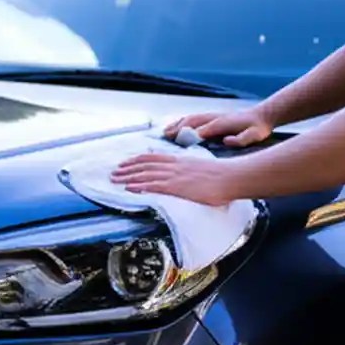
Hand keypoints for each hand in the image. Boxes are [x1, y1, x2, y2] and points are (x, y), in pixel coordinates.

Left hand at [110, 154, 232, 205]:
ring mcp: (175, 176)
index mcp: (180, 160)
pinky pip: (154, 185)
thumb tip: (183, 174)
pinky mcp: (177, 187)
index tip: (126, 162)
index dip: (137, 159)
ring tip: (115, 180)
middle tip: (114, 172)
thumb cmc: (221, 176)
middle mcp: (174, 165)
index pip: (153, 157)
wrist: (231, 177)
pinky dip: (140, 186)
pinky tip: (129, 187)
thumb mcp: (201, 167)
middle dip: (128, 168)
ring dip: (128, 177)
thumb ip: (188, 169)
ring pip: (146, 174)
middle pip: (145, 165)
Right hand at [163, 108, 272, 147]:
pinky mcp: (211, 117)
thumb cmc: (257, 128)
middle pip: (192, 121)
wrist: (261, 116)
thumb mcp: (254, 135)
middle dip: (178, 128)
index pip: (202, 129)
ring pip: (190, 118)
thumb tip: (227, 141)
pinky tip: (175, 127)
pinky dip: (181, 122)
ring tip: (165, 132)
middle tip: (166, 136)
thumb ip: (241, 139)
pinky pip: (192, 119)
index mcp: (223, 123)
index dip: (190, 135)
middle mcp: (214, 117)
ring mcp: (212, 116)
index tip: (178, 142)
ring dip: (177, 124)